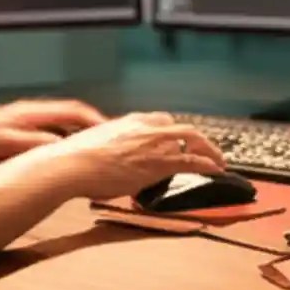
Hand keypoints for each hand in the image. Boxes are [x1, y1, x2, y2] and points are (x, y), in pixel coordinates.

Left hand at [0, 98, 109, 161]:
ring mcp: (32, 117)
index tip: (112, 130)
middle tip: (111, 138)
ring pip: (65, 122)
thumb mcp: (12, 142)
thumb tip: (64, 145)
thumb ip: (38, 143)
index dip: (96, 119)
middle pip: (75, 114)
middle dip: (94, 125)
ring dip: (82, 131)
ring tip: (96, 146)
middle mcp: (37, 110)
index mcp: (37, 111)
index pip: (76, 110)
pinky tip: (71, 152)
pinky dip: (68, 138)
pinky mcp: (26, 126)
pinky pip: (56, 129)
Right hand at [36, 112, 225, 199]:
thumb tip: (112, 157)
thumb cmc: (76, 159)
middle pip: (181, 128)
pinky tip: (216, 169)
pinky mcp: (160, 163)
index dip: (174, 131)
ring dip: (208, 150)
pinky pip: (193, 161)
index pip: (162, 120)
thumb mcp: (98, 143)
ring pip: (192, 141)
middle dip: (196, 138)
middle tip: (204, 148)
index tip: (178, 140)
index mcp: (131, 120)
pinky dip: (208, 163)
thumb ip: (113, 146)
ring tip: (217, 161)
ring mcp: (155, 144)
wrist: (72, 165)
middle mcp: (147, 127)